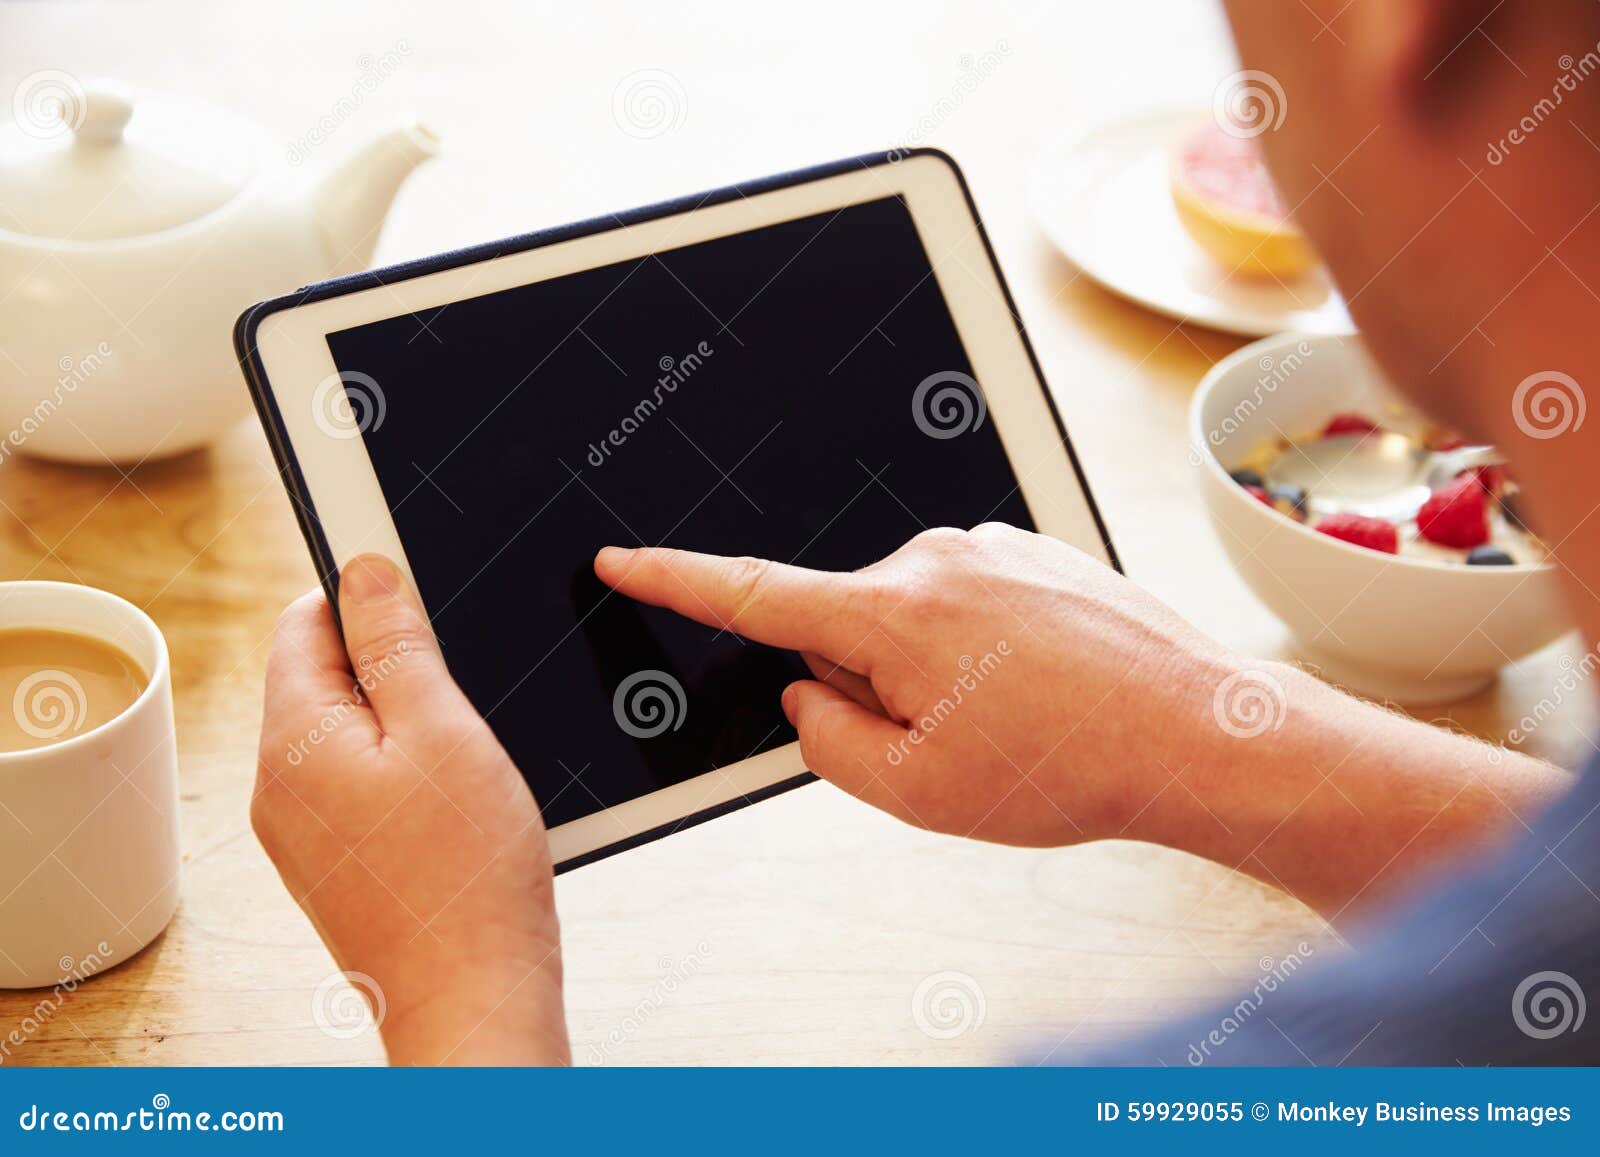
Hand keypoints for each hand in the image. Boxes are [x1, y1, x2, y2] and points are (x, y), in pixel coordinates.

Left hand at [254, 555, 568, 1064]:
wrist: (475, 1001)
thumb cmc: (466, 878)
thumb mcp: (444, 732)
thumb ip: (397, 645)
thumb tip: (364, 568)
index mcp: (293, 742)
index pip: (304, 623)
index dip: (365, 593)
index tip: (422, 593)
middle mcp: (281, 788)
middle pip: (323, 678)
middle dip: (394, 666)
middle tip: (464, 691)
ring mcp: (305, 835)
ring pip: (349, 735)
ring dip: (407, 724)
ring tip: (467, 759)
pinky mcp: (339, 868)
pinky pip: (362, 788)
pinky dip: (408, 775)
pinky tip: (458, 803)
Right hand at [596, 525, 1565, 921]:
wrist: (1199, 730)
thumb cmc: (1070, 767)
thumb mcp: (921, 793)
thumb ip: (829, 740)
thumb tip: (806, 692)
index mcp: (892, 615)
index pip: (753, 595)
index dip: (674, 580)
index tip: (621, 560)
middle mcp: (934, 557)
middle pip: (848, 625)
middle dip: (875, 683)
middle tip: (960, 739)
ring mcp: (989, 544)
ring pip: (913, 617)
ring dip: (936, 669)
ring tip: (1018, 718)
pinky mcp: (1031, 547)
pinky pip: (969, 600)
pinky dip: (983, 648)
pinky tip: (1042, 690)